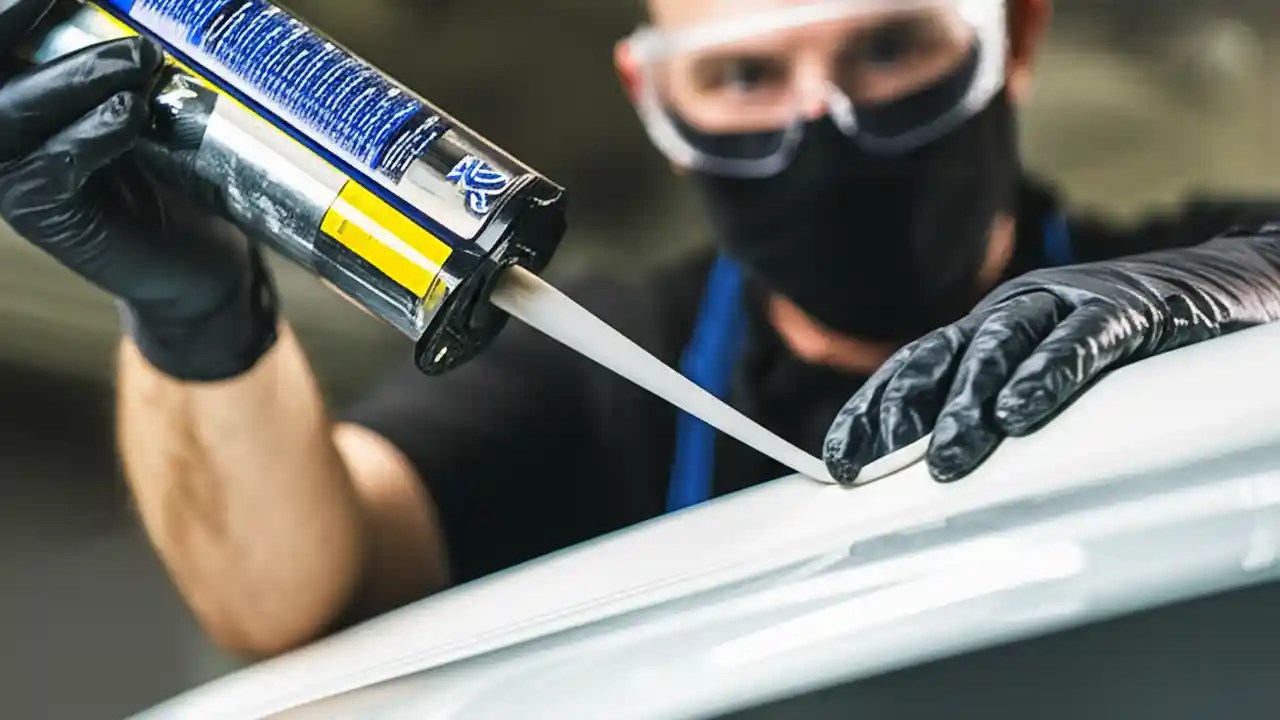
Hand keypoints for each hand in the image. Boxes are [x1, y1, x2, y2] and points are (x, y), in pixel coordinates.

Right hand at [0, 0, 275, 379]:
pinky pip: (52, 167)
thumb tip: (144, 2)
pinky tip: (131, 114)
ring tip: (142, 59)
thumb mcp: (143, 94)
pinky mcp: (45, 215)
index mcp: (13, 87)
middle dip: (24, 17)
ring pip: (13, 112)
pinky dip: (91, 134)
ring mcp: (13, 174)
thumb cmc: (172, 163)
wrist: (200, 252)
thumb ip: (122, 53)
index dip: (14, 6)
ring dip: (75, 75)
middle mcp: (0, 130)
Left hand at [825, 231, 1279, 483]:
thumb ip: (999, 415)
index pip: (915, 365)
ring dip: (969, 404)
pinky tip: (1020, 413)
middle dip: (902, 409)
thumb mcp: (1045, 378)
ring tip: (947, 459)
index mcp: (988, 328)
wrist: (1217, 287)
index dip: (874, 408)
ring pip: (1002, 347)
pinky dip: (1046, 375)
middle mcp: (1015, 310)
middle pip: (944, 356)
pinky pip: (1079, 342)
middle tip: (873, 464)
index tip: (840, 458)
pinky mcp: (1128, 309)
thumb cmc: (1122, 348)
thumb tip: (940, 479)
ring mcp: (1069, 303)